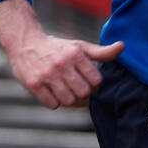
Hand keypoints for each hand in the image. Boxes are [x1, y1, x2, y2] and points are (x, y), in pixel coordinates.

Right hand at [3, 26, 124, 108]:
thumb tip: (123, 46)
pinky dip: (55, 102)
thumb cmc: (57, 48)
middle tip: (77, 87)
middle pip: (84, 93)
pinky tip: (53, 92)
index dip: (95, 84)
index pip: (96, 80)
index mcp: (75, 53)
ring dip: (69, 99)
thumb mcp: (79, 46)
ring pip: (69, 101)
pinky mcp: (34, 85)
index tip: (88, 81)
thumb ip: (101, 52)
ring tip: (65, 90)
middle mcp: (62, 64)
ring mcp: (47, 75)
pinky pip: (53, 105)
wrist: (25, 43)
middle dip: (83, 93)